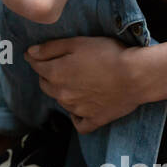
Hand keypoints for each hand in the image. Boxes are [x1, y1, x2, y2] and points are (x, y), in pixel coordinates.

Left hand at [26, 35, 145, 132]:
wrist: (137, 76)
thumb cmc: (109, 55)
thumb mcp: (77, 42)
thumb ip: (50, 48)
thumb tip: (30, 53)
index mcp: (56, 74)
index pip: (36, 66)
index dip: (37, 58)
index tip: (39, 54)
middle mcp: (62, 94)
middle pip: (46, 84)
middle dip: (49, 74)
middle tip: (64, 65)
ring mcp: (77, 110)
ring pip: (61, 101)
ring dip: (65, 92)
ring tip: (82, 80)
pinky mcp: (93, 119)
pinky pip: (79, 123)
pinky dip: (78, 116)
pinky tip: (83, 106)